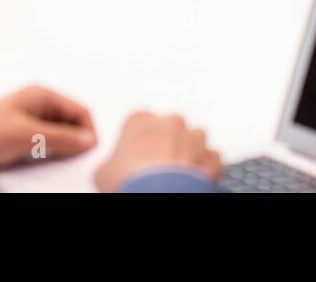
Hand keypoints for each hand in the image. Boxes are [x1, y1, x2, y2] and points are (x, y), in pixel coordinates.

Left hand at [0, 85, 96, 168]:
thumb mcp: (26, 135)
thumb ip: (60, 137)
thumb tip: (88, 140)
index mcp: (42, 94)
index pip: (79, 109)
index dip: (88, 130)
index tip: (90, 151)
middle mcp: (39, 102)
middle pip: (73, 120)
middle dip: (78, 138)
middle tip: (76, 158)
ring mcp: (31, 117)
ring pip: (61, 132)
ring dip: (65, 145)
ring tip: (59, 158)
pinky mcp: (24, 133)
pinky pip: (48, 141)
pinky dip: (52, 150)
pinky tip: (45, 159)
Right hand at [94, 111, 221, 192]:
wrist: (157, 194)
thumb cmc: (131, 179)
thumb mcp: (104, 172)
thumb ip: (112, 163)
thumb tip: (110, 173)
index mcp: (140, 120)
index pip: (138, 121)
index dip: (138, 140)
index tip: (135, 154)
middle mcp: (169, 124)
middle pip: (170, 127)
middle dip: (166, 141)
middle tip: (156, 165)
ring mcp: (193, 138)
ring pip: (194, 139)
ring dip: (188, 152)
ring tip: (176, 174)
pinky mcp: (210, 157)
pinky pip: (211, 159)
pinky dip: (206, 168)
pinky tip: (194, 180)